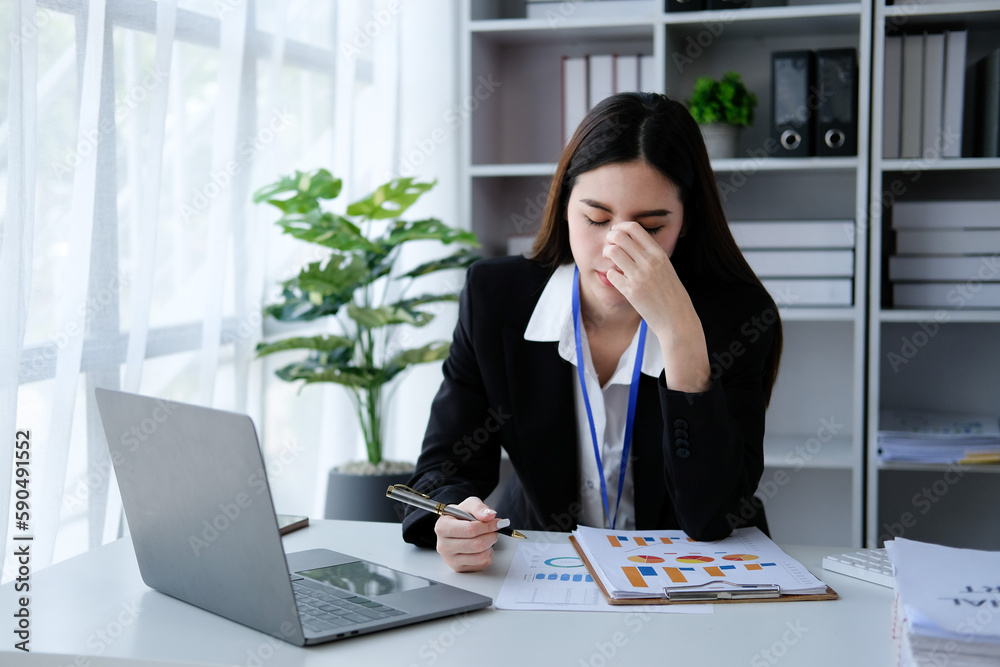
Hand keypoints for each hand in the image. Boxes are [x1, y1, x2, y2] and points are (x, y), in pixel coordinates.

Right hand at [434, 496, 508, 571]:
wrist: (454, 526)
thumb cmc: (460, 516)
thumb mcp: (469, 505)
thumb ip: (479, 508)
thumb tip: (490, 515)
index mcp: (442, 527)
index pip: (470, 529)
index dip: (488, 526)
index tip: (497, 522)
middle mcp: (443, 545)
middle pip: (477, 545)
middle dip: (491, 536)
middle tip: (494, 530)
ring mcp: (450, 559)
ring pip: (481, 556)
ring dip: (490, 545)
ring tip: (487, 537)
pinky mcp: (458, 568)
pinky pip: (482, 564)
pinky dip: (487, 554)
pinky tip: (482, 547)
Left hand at [603, 221, 710, 391]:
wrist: (677, 320)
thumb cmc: (672, 295)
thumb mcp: (667, 269)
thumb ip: (652, 256)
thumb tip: (634, 244)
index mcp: (659, 254)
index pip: (635, 228)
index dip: (621, 227)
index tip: (617, 232)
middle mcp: (649, 262)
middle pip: (620, 237)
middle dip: (610, 238)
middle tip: (609, 246)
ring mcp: (639, 276)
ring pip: (612, 252)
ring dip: (607, 254)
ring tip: (610, 261)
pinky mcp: (631, 291)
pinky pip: (611, 274)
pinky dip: (610, 274)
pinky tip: (616, 278)